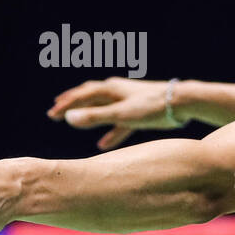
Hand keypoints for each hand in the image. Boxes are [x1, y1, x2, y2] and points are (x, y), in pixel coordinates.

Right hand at [47, 77, 185, 149]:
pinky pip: (118, 122)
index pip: (81, 95)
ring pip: (103, 107)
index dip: (66, 104)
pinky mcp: (138, 112)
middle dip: (73, 104)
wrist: (182, 102)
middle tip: (56, 111)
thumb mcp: (121, 114)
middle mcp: (117, 91)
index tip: (52, 114)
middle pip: (89, 96)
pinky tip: (103, 145)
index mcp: (110, 88)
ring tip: (74, 121)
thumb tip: (69, 116)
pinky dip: (109, 132)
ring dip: (88, 115)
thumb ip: (95, 116)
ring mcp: (128, 100)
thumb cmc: (151, 107)